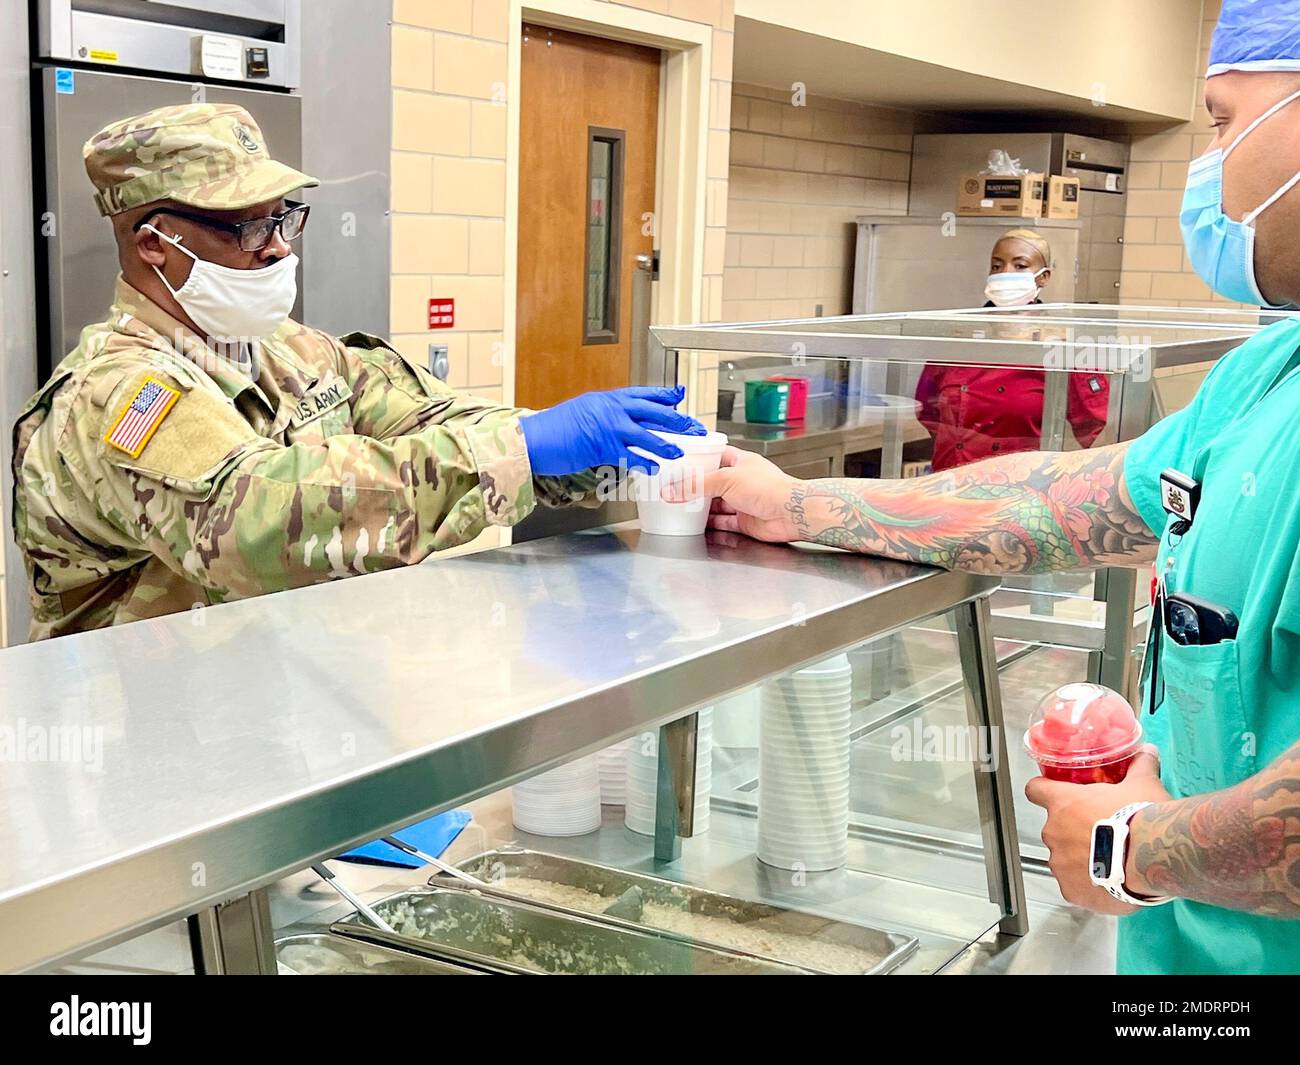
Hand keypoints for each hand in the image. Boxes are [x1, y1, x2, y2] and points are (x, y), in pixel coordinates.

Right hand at [519, 386, 703, 475]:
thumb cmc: (555, 427)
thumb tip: (625, 420)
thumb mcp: (585, 410)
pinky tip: (654, 468)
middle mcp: (611, 409)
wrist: (534, 437)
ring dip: (665, 444)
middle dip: (677, 420)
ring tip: (679, 451)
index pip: (644, 394)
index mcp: (608, 398)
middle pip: (653, 412)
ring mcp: (608, 427)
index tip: (680, 396)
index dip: (665, 395)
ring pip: (646, 434)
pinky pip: (629, 456)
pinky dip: (643, 463)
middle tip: (694, 427)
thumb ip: (607, 413)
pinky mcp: (602, 447)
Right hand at [663, 446, 802, 541]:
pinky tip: (697, 525)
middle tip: (675, 489)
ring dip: (701, 508)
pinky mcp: (744, 521)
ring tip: (681, 507)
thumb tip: (673, 491)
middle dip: (696, 487)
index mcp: (740, 462)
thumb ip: (697, 486)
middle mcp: (742, 481)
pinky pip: (722, 523)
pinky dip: (710, 525)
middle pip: (713, 483)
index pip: (716, 455)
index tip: (681, 463)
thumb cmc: (770, 488)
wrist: (791, 513)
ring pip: (716, 505)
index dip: (699, 459)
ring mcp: (743, 502)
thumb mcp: (726, 479)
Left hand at [1024, 745, 1172, 914]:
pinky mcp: (1070, 890)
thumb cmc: (1141, 816)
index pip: (1035, 790)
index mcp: (1063, 802)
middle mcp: (1054, 831)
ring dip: (1081, 859)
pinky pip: (1075, 886)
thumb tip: (1148, 751)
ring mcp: (1059, 863)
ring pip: (1064, 859)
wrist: (1152, 856)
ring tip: (1111, 863)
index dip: (1043, 791)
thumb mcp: (1142, 785)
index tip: (1050, 794)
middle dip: (1075, 831)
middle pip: (1056, 828)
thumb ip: (1140, 767)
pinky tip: (1110, 883)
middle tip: (1103, 834)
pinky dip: (1088, 886)